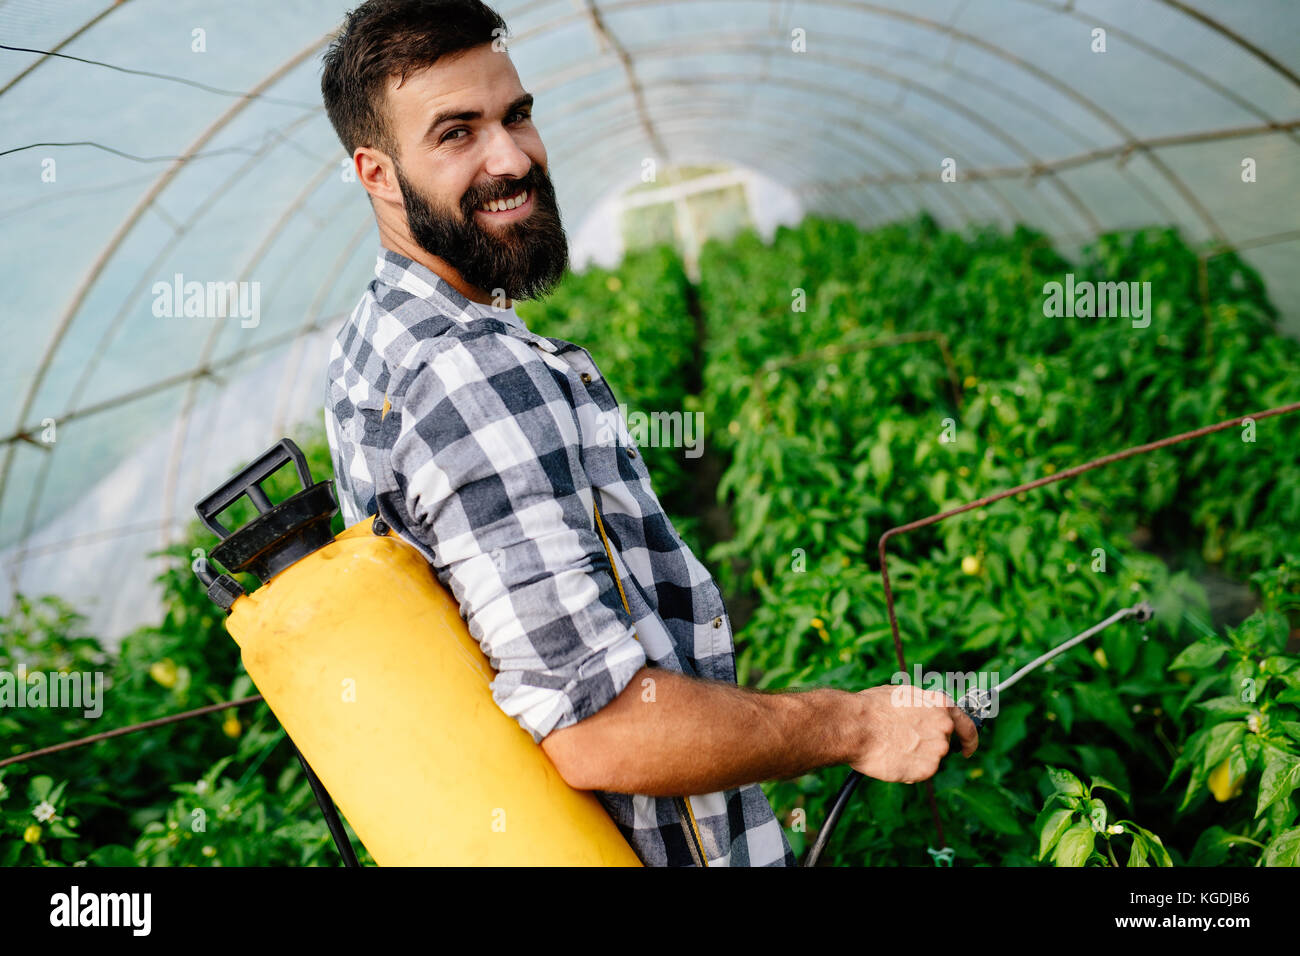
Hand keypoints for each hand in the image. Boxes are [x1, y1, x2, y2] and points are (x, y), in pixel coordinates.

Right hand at [849, 685, 978, 783]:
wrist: (855, 726)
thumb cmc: (871, 708)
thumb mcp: (902, 695)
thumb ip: (922, 706)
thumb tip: (923, 712)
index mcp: (941, 705)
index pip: (967, 726)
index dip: (968, 740)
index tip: (966, 749)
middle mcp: (944, 727)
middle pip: (942, 745)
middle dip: (927, 747)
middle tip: (904, 744)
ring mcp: (937, 749)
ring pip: (929, 760)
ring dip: (915, 758)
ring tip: (892, 747)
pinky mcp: (927, 770)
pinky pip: (919, 773)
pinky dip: (907, 770)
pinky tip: (891, 758)